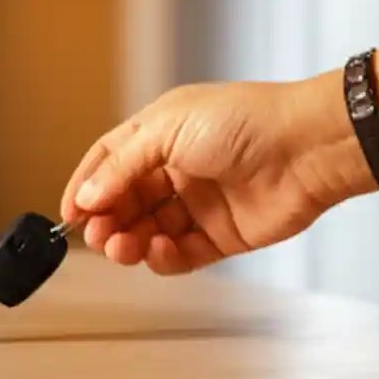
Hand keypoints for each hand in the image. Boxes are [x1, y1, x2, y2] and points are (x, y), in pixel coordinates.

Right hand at [60, 78, 367, 273]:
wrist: (309, 148)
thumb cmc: (247, 122)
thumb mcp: (167, 130)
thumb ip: (122, 166)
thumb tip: (86, 195)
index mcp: (160, 134)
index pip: (108, 163)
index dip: (85, 187)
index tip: (68, 214)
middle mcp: (177, 168)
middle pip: (125, 202)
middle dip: (106, 220)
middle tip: (96, 235)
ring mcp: (199, 203)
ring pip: (148, 230)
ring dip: (129, 241)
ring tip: (122, 247)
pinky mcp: (221, 235)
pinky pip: (180, 253)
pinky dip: (162, 257)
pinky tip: (157, 249)